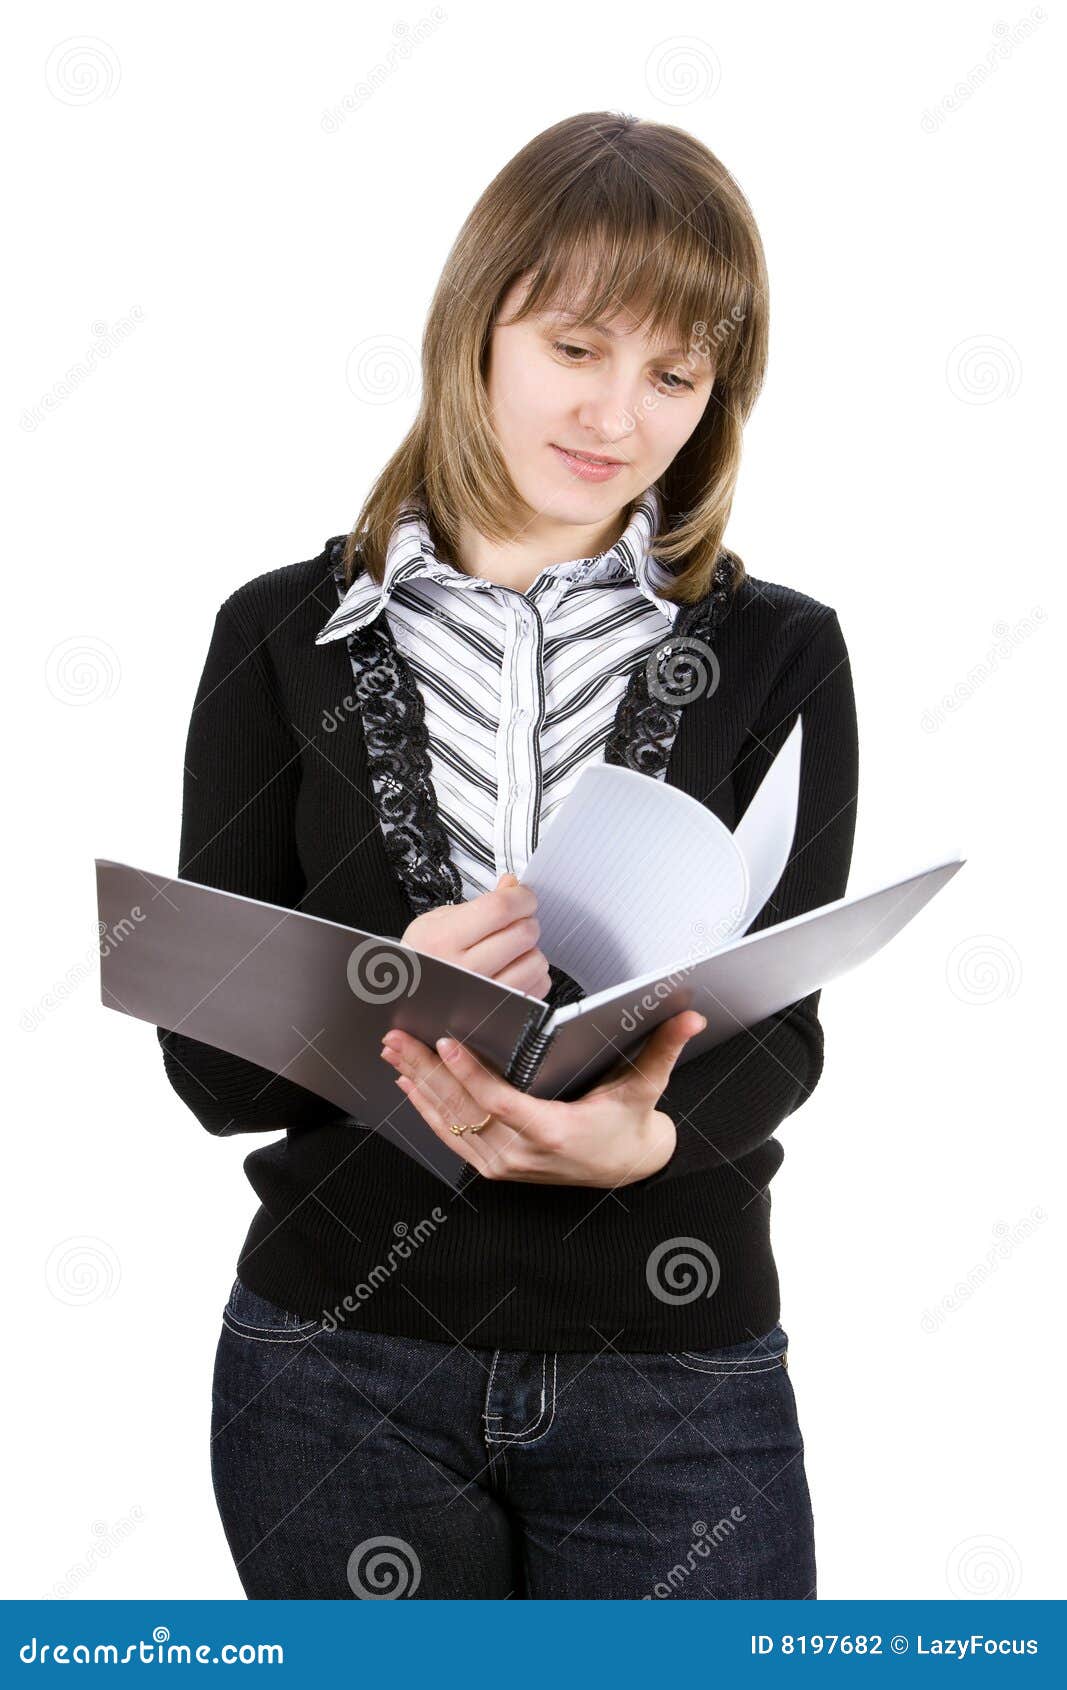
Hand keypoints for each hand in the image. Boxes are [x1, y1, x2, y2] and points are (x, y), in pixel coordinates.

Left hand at [379, 1009, 706, 1186]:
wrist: (624, 1167)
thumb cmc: (628, 1123)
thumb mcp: (645, 1088)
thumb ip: (662, 1049)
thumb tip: (690, 1016)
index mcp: (554, 1132)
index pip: (500, 1103)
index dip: (470, 1074)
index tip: (446, 1042)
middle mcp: (521, 1154)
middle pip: (462, 1111)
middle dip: (426, 1071)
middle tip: (398, 1037)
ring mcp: (503, 1164)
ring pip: (449, 1123)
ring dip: (417, 1086)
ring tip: (393, 1051)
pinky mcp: (493, 1167)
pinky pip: (450, 1137)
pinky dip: (426, 1110)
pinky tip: (407, 1083)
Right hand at [401, 872, 550, 999]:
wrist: (410, 995)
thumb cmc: (423, 957)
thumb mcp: (437, 920)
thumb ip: (479, 902)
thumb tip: (512, 886)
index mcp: (445, 940)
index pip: (500, 909)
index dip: (520, 896)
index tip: (522, 896)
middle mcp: (466, 970)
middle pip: (523, 933)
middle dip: (526, 920)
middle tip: (515, 921)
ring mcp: (485, 995)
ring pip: (536, 961)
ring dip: (530, 949)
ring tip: (512, 948)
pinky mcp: (502, 1011)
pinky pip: (538, 987)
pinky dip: (533, 974)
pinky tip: (515, 968)